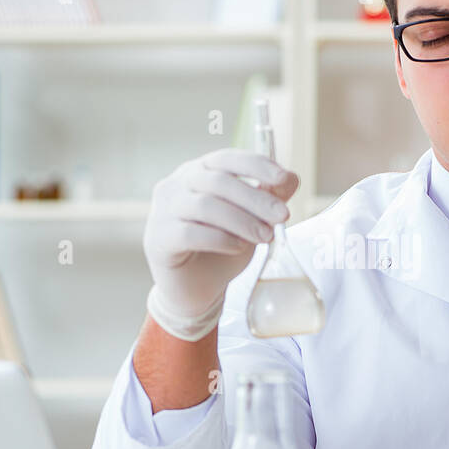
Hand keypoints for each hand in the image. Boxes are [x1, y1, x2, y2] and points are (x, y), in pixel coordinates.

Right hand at [144, 148, 298, 338]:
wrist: (196, 289)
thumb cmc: (222, 248)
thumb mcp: (251, 220)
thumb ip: (267, 198)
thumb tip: (291, 178)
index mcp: (198, 172)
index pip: (226, 158)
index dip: (256, 165)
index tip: (284, 179)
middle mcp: (176, 185)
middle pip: (218, 181)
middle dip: (256, 198)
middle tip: (283, 216)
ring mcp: (162, 211)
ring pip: (205, 206)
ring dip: (242, 220)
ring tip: (265, 236)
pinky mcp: (158, 239)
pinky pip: (189, 233)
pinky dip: (220, 239)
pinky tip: (238, 247)